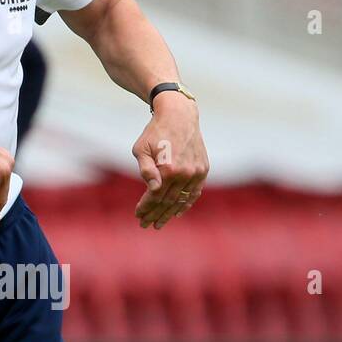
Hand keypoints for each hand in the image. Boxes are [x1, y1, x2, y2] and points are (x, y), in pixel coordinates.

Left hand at [131, 92, 208, 229]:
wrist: (179, 116)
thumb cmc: (155, 132)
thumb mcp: (142, 149)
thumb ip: (146, 170)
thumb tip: (153, 189)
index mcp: (168, 169)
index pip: (155, 197)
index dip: (145, 208)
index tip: (138, 216)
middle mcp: (184, 173)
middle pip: (167, 201)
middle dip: (155, 214)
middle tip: (146, 224)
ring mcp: (196, 172)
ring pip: (182, 200)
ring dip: (169, 213)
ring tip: (159, 223)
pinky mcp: (203, 169)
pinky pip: (194, 192)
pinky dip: (186, 204)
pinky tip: (177, 213)